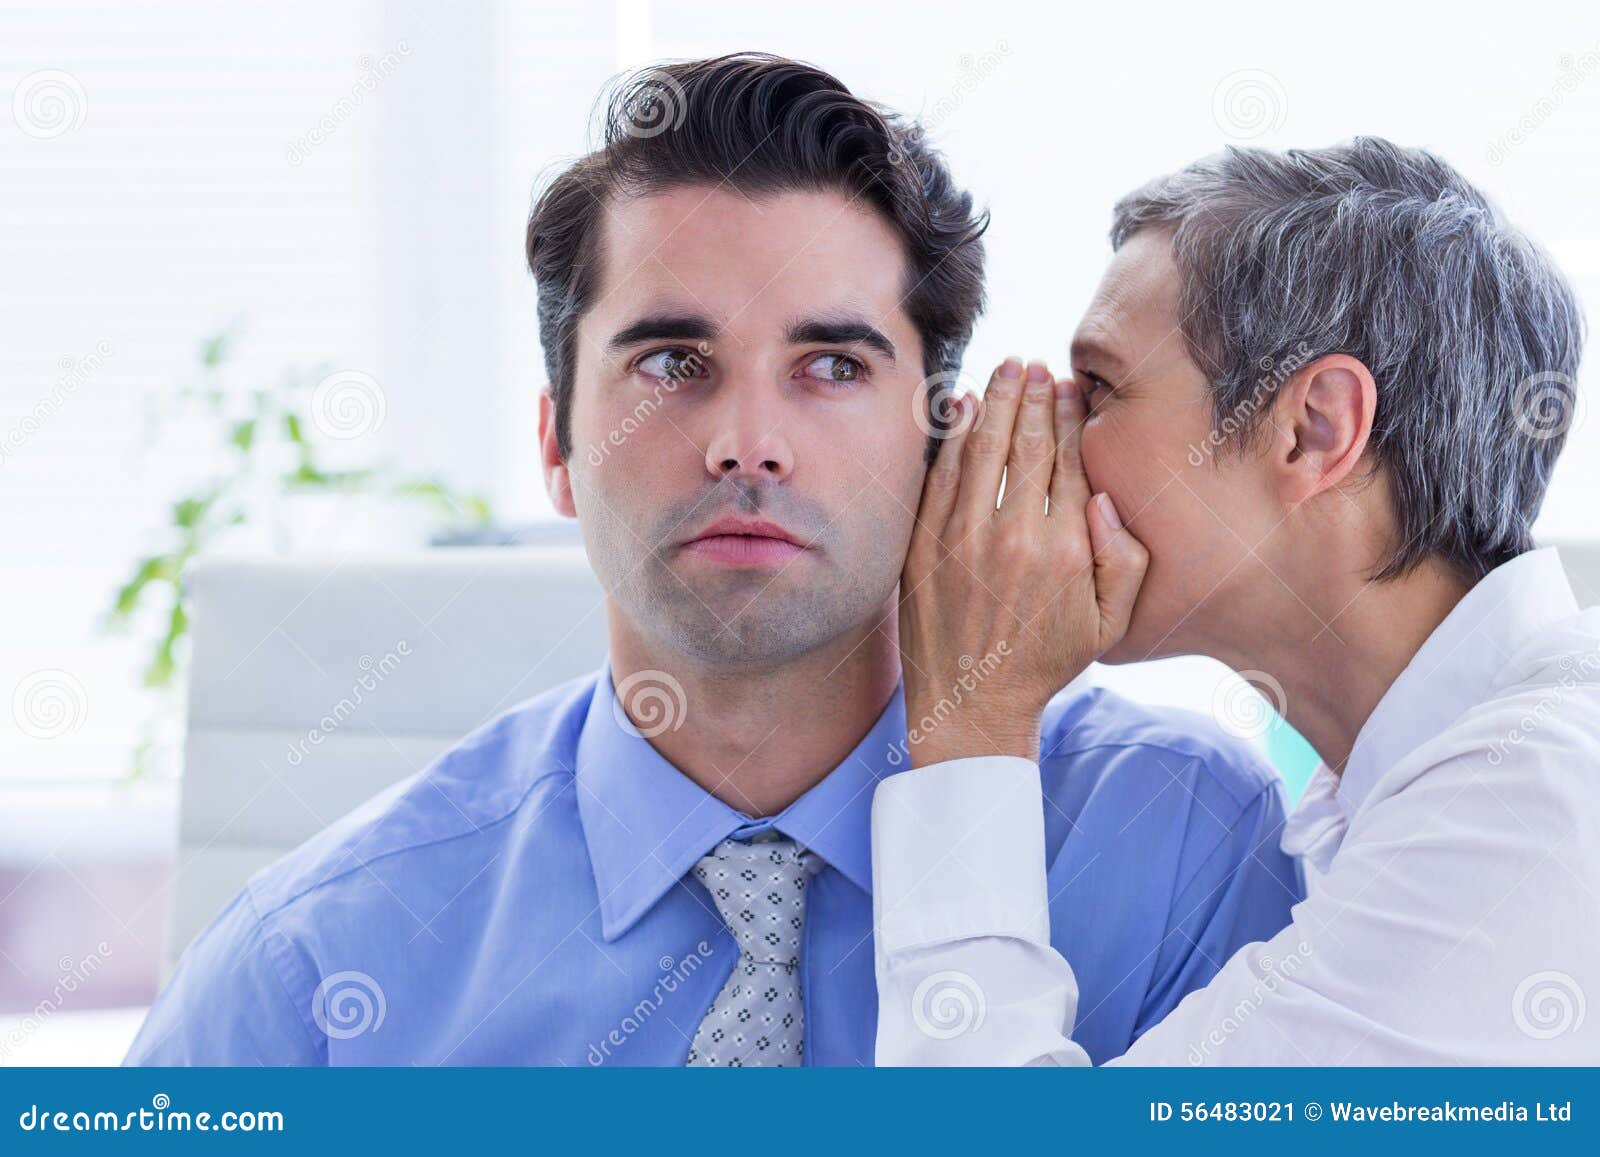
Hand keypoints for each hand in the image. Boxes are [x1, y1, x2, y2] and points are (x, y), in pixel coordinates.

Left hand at [898, 356, 1148, 766]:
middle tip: (1036, 364)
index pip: (1070, 462)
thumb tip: (1107, 499)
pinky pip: (940, 476)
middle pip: (1027, 444)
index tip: (1070, 389)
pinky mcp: (925, 546)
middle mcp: (1014, 536)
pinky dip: (952, 436)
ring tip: (1006, 368)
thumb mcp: (1109, 624)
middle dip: (1033, 396)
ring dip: (995, 401)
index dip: (1070, 417)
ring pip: (982, 449)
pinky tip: (963, 406)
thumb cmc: (1045, 661)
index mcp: (1065, 550)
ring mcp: (963, 539)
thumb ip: (1127, 560)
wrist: (972, 705)